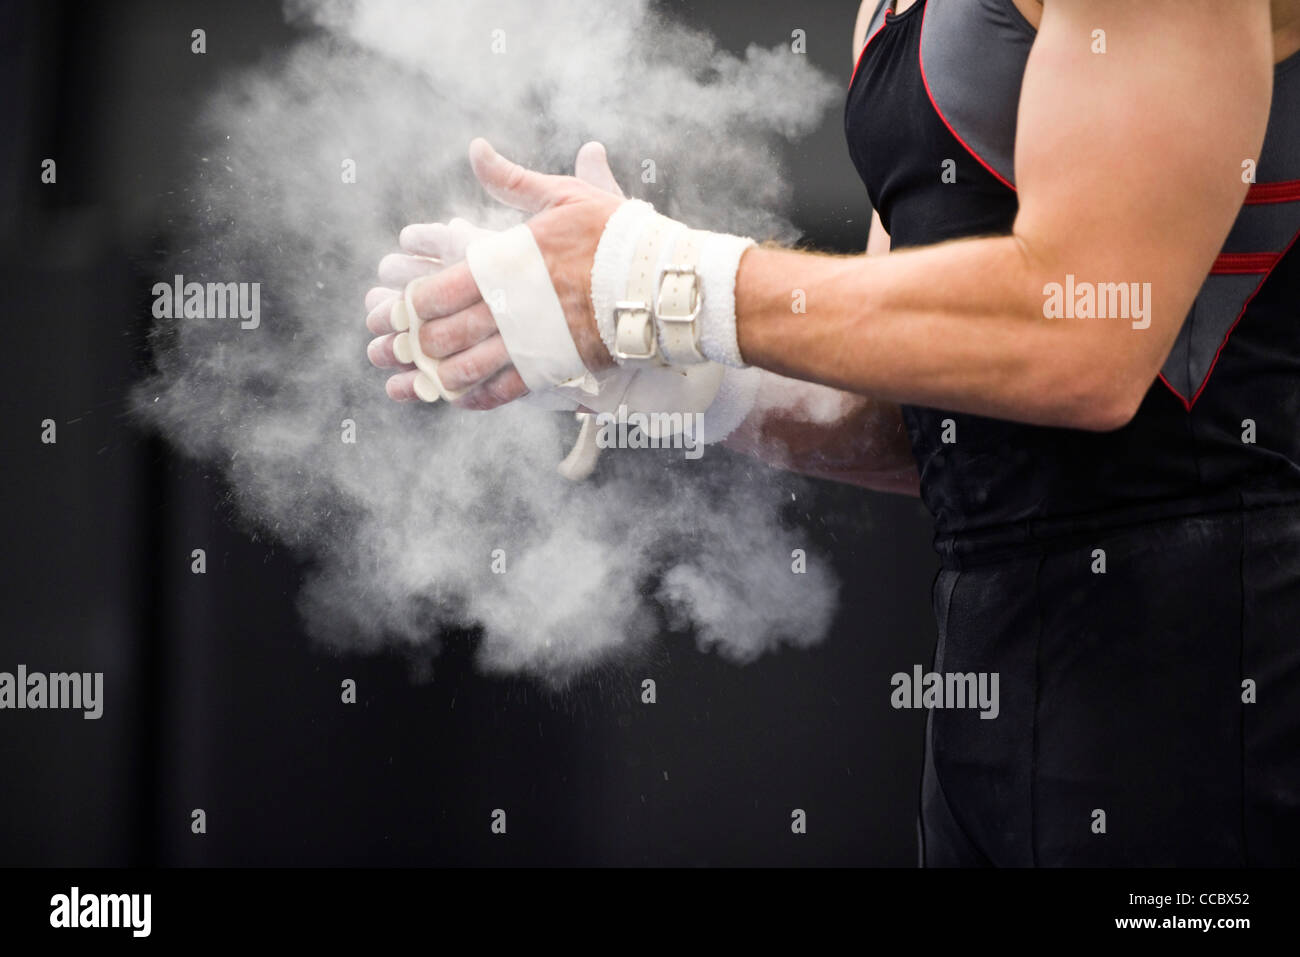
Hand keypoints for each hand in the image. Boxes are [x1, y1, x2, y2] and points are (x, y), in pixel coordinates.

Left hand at [365, 141, 623, 409]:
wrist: (662, 281)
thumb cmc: (614, 235)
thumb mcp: (563, 197)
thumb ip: (513, 182)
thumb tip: (476, 150)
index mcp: (505, 263)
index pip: (435, 291)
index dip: (405, 308)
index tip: (390, 313)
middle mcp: (510, 307)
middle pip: (443, 335)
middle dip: (412, 346)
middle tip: (395, 350)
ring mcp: (531, 341)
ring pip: (467, 369)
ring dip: (436, 377)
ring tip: (420, 380)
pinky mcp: (554, 367)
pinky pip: (504, 391)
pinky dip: (477, 398)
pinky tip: (461, 399)